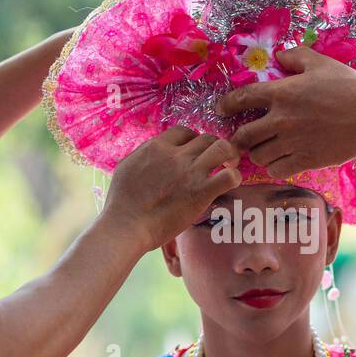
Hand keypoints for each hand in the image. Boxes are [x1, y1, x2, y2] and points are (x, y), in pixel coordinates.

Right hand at [102, 126, 241, 250]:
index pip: (184, 131)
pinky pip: (230, 175)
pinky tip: (230, 184)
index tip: (194, 154)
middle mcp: (176, 155)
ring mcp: (190, 172)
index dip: (193, 140)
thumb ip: (144, 156)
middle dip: (213, 148)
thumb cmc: (120, 203)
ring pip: (223, 148)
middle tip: (216, 162)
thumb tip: (152, 153)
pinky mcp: (201, 192)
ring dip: (230, 156)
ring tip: (230, 166)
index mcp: (156, 147)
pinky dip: (235, 177)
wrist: (125, 226)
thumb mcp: (126, 167)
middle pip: (207, 138)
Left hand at [217, 46, 355, 176]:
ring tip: (262, 149)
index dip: (226, 105)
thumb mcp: (321, 63)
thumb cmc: (349, 87)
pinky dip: (274, 167)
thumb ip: (295, 57)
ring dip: (256, 153)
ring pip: (257, 156)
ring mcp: (292, 143)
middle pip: (243, 135)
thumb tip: (278, 57)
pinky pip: (276, 170)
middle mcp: (282, 120)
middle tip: (240, 137)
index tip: (221, 110)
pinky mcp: (305, 161)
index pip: (242, 99)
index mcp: (282, 94)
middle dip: (237, 137)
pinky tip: (280, 161)